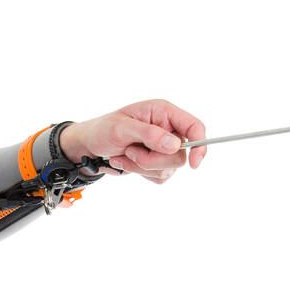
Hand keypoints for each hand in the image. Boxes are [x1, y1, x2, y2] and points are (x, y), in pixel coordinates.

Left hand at [59, 99, 207, 184]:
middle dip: (152, 159)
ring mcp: (163, 149)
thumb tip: (175, 144)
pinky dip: (139, 173)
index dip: (199, 144)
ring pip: (168, 168)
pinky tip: (124, 162)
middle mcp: (167, 130)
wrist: (89, 146)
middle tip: (130, 152)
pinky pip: (158, 177)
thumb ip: (149, 134)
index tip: (194, 163)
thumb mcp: (122, 127)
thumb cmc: (103, 130)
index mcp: (163, 113)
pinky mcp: (156, 164)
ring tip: (123, 155)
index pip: (194, 127)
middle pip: (180, 155)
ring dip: (142, 166)